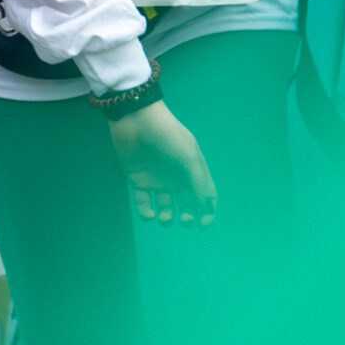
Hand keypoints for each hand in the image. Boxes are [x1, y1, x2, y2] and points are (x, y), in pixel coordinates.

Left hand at [108, 102, 216, 227]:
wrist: (136, 120)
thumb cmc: (167, 136)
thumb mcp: (189, 158)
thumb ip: (199, 184)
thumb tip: (204, 207)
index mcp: (193, 169)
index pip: (206, 195)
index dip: (207, 212)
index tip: (203, 224)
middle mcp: (176, 176)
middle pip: (187, 205)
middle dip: (188, 217)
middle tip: (184, 220)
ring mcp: (157, 179)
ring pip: (165, 208)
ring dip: (167, 218)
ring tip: (164, 217)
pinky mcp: (138, 180)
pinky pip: (144, 203)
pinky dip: (147, 214)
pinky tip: (149, 214)